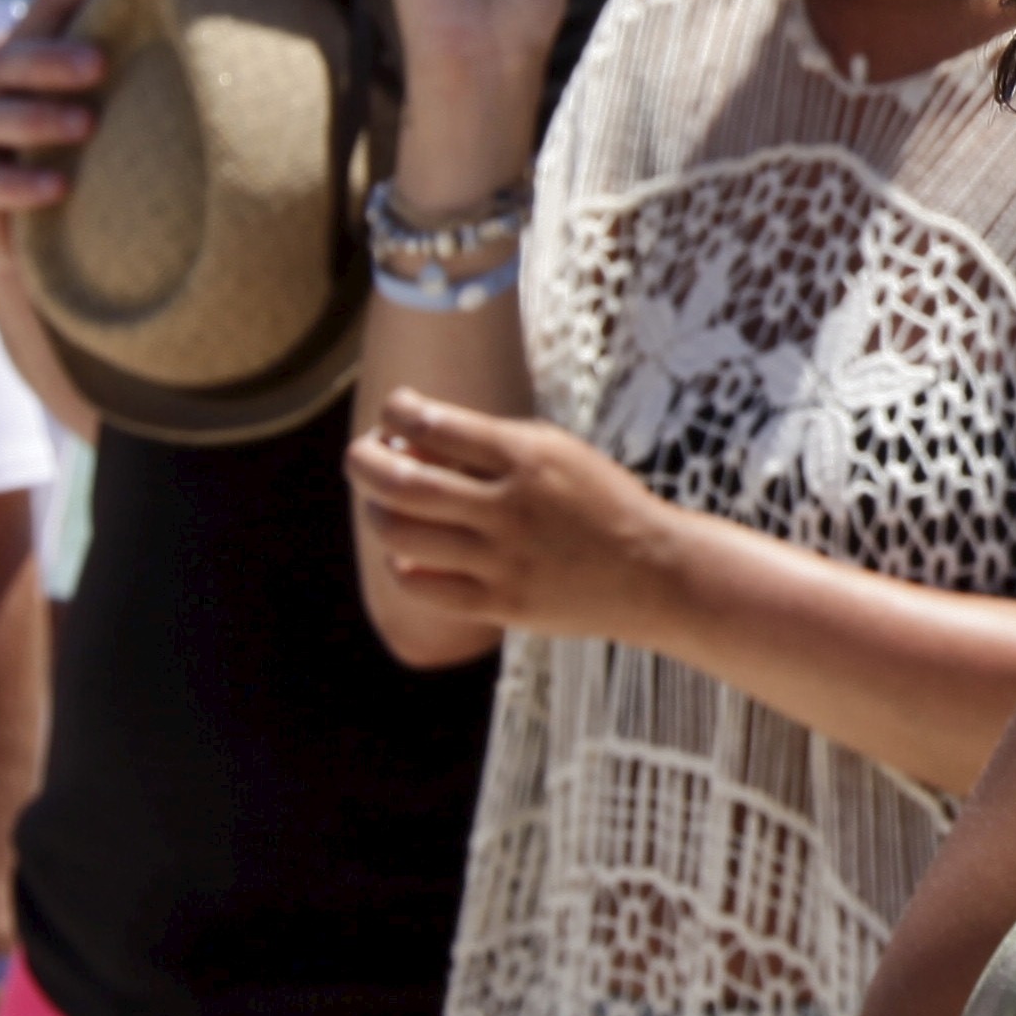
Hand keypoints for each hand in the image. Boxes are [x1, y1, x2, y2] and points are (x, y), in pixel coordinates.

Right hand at [0, 0, 125, 239]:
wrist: (40, 260)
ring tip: (86, 124)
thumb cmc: (90, 175)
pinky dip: (21, 183)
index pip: (47, 7)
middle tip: (101, 64)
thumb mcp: (114, 124)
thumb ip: (142, 79)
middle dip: (52, 58)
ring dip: (38, 116)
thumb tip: (227, 36)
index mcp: (28, 65)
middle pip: (10, 60)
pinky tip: (61, 186)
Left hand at [347, 389, 672, 636]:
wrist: (653, 572)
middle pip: (402, 483)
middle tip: (362, 455)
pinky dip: (402, 565)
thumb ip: (489, 444)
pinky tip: (409, 553)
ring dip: (377, 512)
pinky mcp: (501, 604)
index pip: (434, 425)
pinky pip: (422, 587)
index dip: (396, 412)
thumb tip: (406, 440)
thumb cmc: (597, 502)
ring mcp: (504, 560)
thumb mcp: (556, 453)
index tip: (393, 412)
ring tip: (383, 504)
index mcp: (528, 457)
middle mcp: (511, 507)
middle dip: (364, 462)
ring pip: (403, 535)